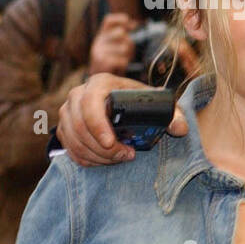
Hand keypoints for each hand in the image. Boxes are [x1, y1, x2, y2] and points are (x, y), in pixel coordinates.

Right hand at [57, 73, 188, 165]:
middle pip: (78, 124)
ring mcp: (68, 111)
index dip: (97, 124)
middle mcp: (79, 94)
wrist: (128, 106)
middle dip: (101, 147)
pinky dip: (86, 159)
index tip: (112, 143)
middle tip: (125, 155)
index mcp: (101, 83)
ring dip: (96, 155)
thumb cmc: (144, 104)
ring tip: (120, 158)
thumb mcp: (162, 106)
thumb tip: (180, 128)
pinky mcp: (65, 127)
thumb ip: (174, 116)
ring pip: (72, 138)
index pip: (90, 102)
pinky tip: (105, 161)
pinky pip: (69, 148)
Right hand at [88, 14, 136, 76]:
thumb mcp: (115, 44)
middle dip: (129, 42)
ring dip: (128, 54)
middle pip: (121, 33)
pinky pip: (122, 60)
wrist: (99, 76)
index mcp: (102, 34)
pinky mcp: (102, 61)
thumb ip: (123, 34)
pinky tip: (120, 65)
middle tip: (128, 51)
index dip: (121, 20)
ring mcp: (99, 50)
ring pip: (124, 47)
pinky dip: (124, 63)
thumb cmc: (112, 58)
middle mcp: (99, 40)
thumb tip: (135, 24)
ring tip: (124, 59)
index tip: (134, 25)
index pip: (109, 21)